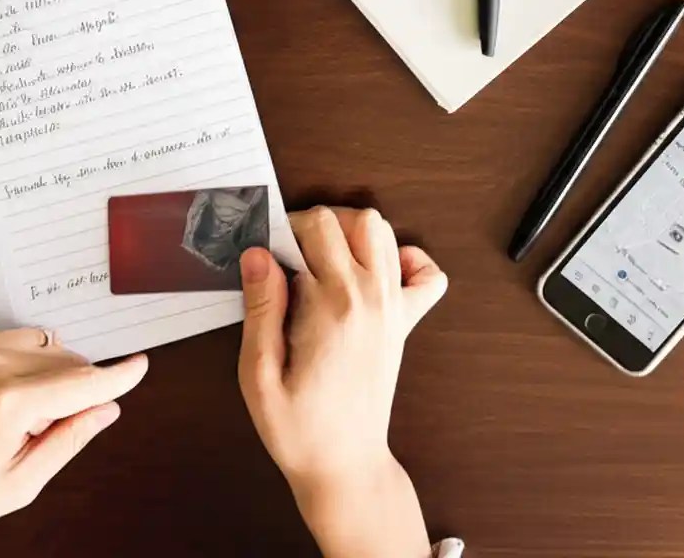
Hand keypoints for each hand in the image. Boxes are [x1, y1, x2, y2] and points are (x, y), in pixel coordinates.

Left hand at [0, 321, 147, 550]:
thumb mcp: (21, 483)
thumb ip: (70, 439)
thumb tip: (107, 407)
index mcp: (6, 405)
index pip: (83, 382)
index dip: (117, 377)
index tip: (139, 366)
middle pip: (67, 361)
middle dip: (71, 390)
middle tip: (41, 429)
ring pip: (42, 345)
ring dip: (44, 372)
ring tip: (14, 413)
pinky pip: (10, 337)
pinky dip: (14, 359)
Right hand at [238, 207, 446, 557]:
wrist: (344, 464)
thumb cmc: (297, 427)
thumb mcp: (257, 373)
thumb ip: (260, 308)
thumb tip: (258, 254)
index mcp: (332, 306)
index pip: (315, 227)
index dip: (283, 232)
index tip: (267, 260)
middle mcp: (371, 298)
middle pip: (354, 219)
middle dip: (317, 224)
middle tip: (290, 258)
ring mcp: (393, 308)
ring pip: (386, 232)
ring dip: (352, 233)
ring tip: (321, 262)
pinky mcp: (405, 323)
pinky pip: (426, 273)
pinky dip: (405, 260)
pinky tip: (372, 273)